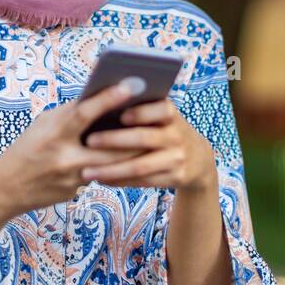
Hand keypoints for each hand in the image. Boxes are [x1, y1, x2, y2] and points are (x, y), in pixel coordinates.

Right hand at [0, 78, 149, 219]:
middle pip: (111, 147)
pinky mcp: (75, 191)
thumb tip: (103, 101)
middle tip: (156, 119)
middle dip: (135, 135)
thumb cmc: (27, 147)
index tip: (131, 84)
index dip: (109, 98)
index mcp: (53, 134)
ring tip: (149, 139)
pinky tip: (129, 157)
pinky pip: (101, 175)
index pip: (84, 113)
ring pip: (113, 166)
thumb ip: (71, 114)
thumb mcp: (44, 124)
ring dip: (132, 153)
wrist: (5, 188)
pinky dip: (114, 165)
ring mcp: (71, 179)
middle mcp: (64, 157)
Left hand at [80, 98, 217, 191]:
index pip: (161, 109)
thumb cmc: (165, 130)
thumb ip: (140, 108)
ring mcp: (178, 158)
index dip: (140, 112)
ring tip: (87, 171)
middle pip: (143, 138)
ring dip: (111, 169)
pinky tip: (102, 180)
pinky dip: (120, 181)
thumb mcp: (162, 117)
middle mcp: (177, 135)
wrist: (198, 159)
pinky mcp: (175, 178)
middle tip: (88, 141)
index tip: (119, 114)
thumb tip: (101, 103)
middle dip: (114, 140)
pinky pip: (143, 181)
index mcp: (172, 114)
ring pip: (140, 166)